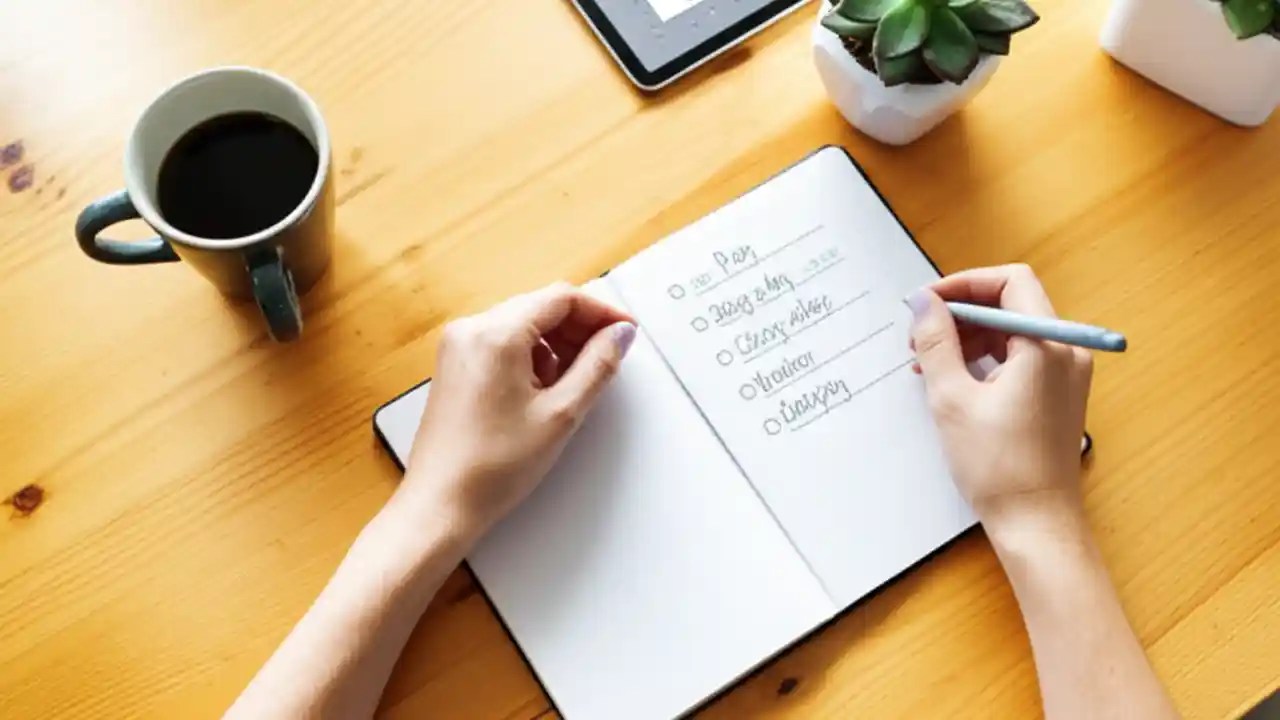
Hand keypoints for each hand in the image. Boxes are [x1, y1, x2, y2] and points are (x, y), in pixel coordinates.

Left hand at [401, 282, 636, 540]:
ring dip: (557, 344)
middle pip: (540, 307)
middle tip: (609, 357)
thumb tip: (619, 336)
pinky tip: (545, 390)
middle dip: (579, 328)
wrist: (440, 503)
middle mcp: (471, 330)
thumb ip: (598, 366)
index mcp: (495, 334)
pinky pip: (503, 343)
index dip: (601, 312)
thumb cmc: (490, 468)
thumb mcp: (561, 414)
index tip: (624, 332)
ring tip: (574, 383)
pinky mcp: (455, 365)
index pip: (561, 298)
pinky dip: (532, 356)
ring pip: (523, 324)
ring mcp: (458, 346)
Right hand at [907, 265, 1092, 532]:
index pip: (1010, 281)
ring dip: (970, 338)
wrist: (1037, 523)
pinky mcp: (1058, 395)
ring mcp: (1066, 375)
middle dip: (962, 313)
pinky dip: (986, 359)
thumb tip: (922, 303)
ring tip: (929, 362)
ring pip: (1013, 331)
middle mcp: (1066, 352)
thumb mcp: (952, 398)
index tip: (927, 303)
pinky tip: (953, 381)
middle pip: (1012, 304)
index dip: (964, 285)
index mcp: (1047, 346)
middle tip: (920, 335)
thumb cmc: (999, 468)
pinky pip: (1020, 357)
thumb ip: (936, 342)